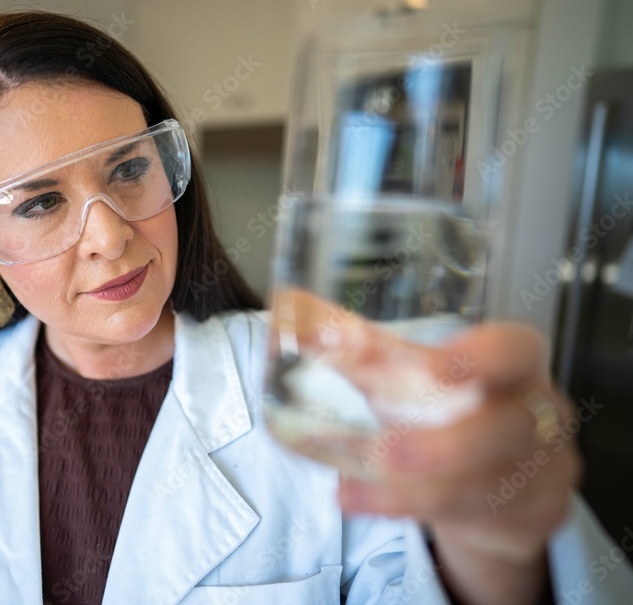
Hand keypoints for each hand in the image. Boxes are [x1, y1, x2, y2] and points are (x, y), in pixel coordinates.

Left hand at [336, 322, 579, 603]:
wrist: (509, 475)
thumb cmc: (459, 405)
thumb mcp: (428, 373)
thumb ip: (372, 348)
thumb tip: (295, 312)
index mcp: (514, 365)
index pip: (513, 351)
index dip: (480, 358)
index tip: (436, 367)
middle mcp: (534, 416)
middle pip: (506, 429)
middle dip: (445, 444)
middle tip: (387, 450)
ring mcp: (533, 472)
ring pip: (478, 484)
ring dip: (409, 488)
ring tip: (350, 486)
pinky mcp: (517, 515)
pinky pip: (462, 514)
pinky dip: (401, 507)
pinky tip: (355, 499)